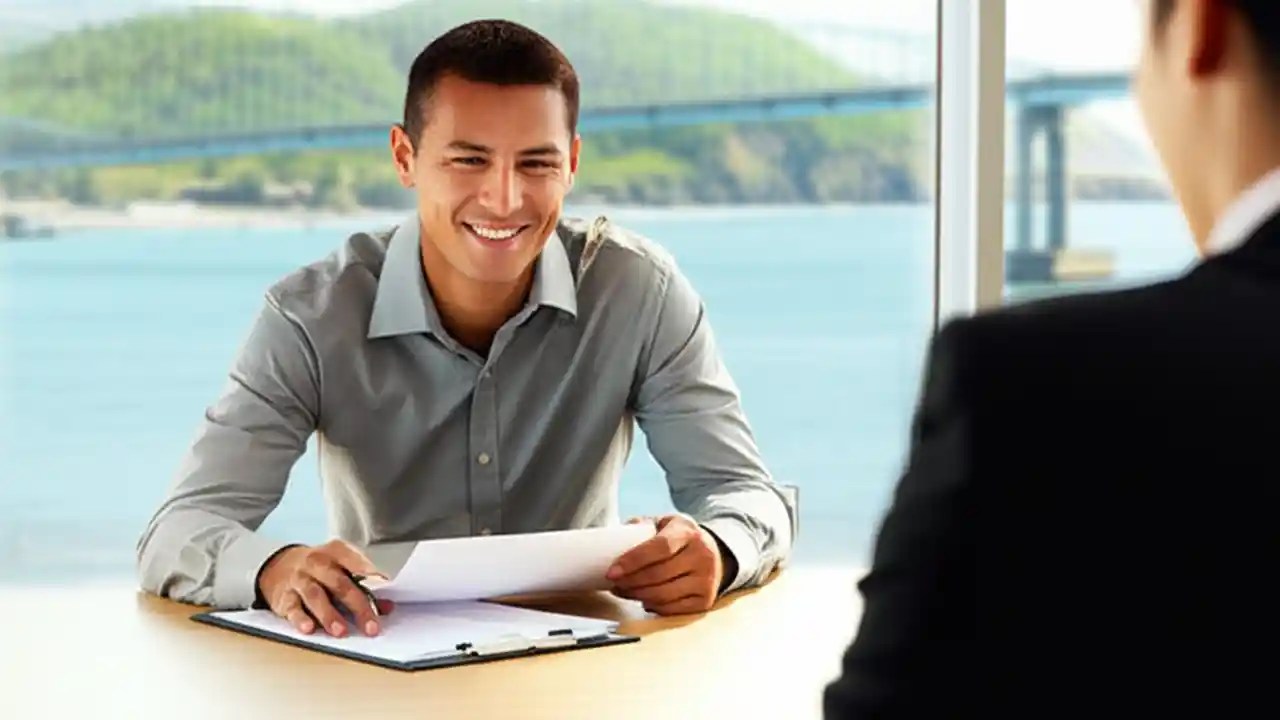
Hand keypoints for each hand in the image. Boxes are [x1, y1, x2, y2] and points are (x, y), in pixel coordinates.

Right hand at [257, 539, 393, 637]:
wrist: (279, 565)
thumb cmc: (319, 569)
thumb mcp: (341, 569)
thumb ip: (363, 588)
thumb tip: (387, 608)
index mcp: (335, 553)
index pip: (353, 559)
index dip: (367, 569)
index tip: (382, 582)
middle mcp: (317, 563)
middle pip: (340, 584)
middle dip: (357, 606)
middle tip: (370, 626)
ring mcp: (299, 579)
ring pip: (315, 596)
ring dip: (329, 615)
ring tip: (341, 631)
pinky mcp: (284, 597)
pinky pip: (293, 608)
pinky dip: (301, 619)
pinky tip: (309, 628)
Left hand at [606, 514, 724, 614]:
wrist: (714, 553)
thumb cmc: (680, 538)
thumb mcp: (664, 523)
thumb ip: (640, 527)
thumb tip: (615, 538)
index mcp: (688, 532)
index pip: (660, 547)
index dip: (633, 561)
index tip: (612, 571)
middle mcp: (702, 555)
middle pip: (659, 574)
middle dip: (630, 582)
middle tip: (614, 583)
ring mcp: (706, 580)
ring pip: (664, 595)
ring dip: (638, 596)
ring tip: (623, 591)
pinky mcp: (705, 600)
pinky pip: (672, 609)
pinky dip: (653, 607)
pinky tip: (643, 600)